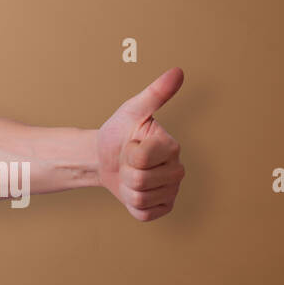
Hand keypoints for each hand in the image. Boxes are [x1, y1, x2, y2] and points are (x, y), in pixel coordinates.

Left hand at [96, 67, 185, 221]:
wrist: (105, 156)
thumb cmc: (120, 131)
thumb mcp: (131, 110)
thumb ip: (155, 93)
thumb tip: (177, 71)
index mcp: (172, 147)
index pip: (141, 158)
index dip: (128, 151)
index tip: (131, 142)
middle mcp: (177, 171)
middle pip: (140, 180)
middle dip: (124, 169)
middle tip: (127, 160)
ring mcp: (171, 192)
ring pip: (139, 197)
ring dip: (125, 186)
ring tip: (128, 172)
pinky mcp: (162, 209)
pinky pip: (142, 213)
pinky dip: (130, 203)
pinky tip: (132, 190)